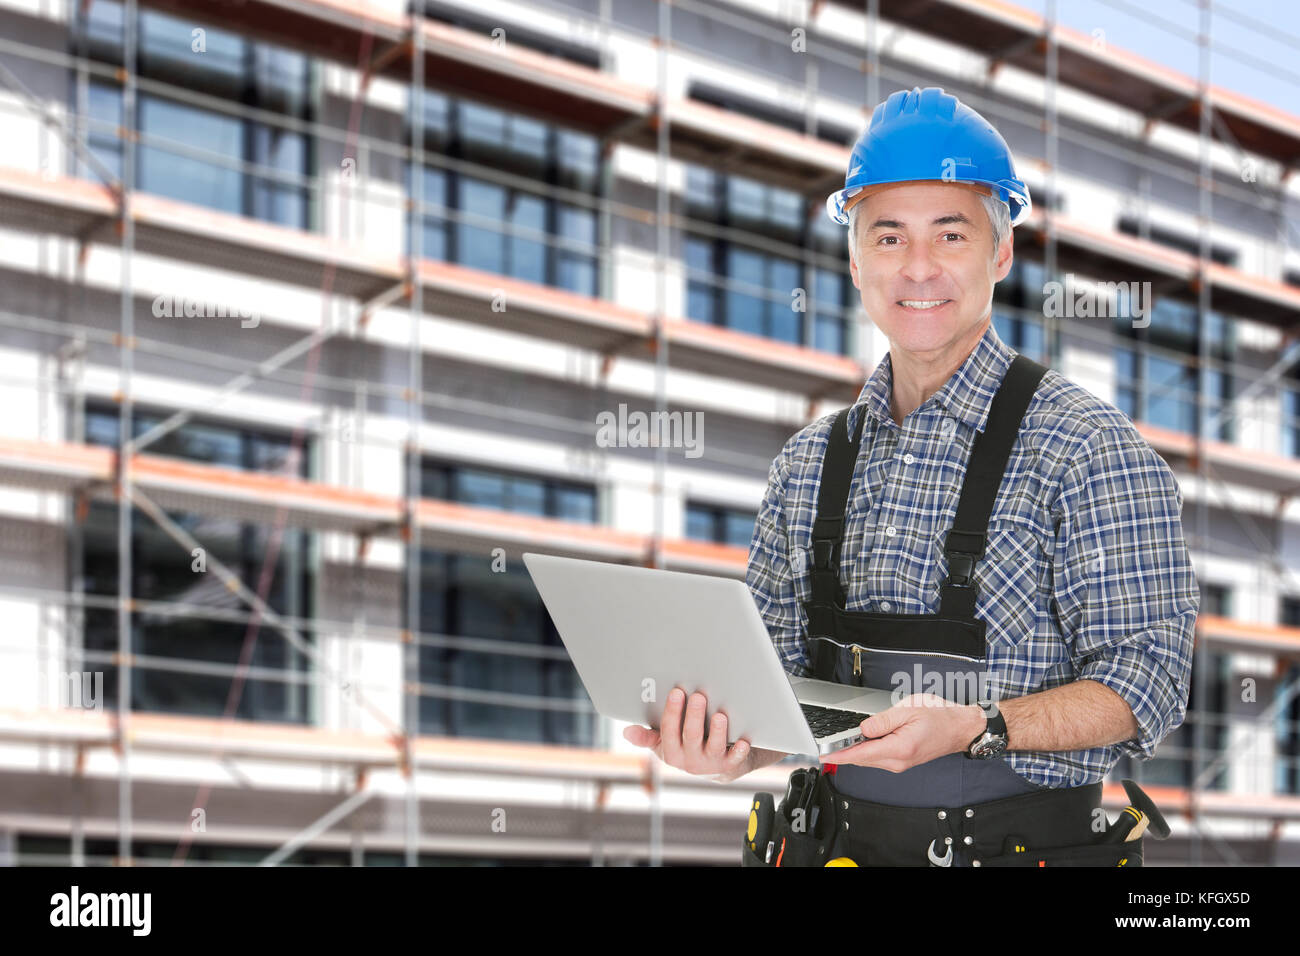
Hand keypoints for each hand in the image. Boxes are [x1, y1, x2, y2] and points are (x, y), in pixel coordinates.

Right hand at [622, 687, 754, 781]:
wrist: (716, 769)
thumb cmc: (687, 747)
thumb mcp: (665, 744)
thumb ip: (647, 737)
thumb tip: (626, 731)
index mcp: (671, 752)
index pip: (669, 730)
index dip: (672, 711)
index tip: (677, 691)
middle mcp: (690, 760)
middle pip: (691, 735)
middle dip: (694, 715)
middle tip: (698, 696)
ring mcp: (711, 763)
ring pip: (714, 747)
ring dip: (718, 732)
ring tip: (720, 715)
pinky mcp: (730, 765)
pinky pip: (736, 759)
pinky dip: (740, 751)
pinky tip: (743, 741)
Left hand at [821, 694, 984, 771]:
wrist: (959, 729)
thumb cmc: (939, 717)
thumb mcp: (908, 710)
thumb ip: (883, 720)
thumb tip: (862, 728)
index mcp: (899, 747)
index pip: (861, 754)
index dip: (840, 755)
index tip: (824, 754)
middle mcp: (899, 761)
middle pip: (862, 759)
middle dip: (843, 751)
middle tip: (825, 742)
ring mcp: (900, 764)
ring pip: (868, 760)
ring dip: (854, 751)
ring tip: (840, 740)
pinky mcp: (901, 762)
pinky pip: (877, 759)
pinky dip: (866, 752)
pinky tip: (860, 742)